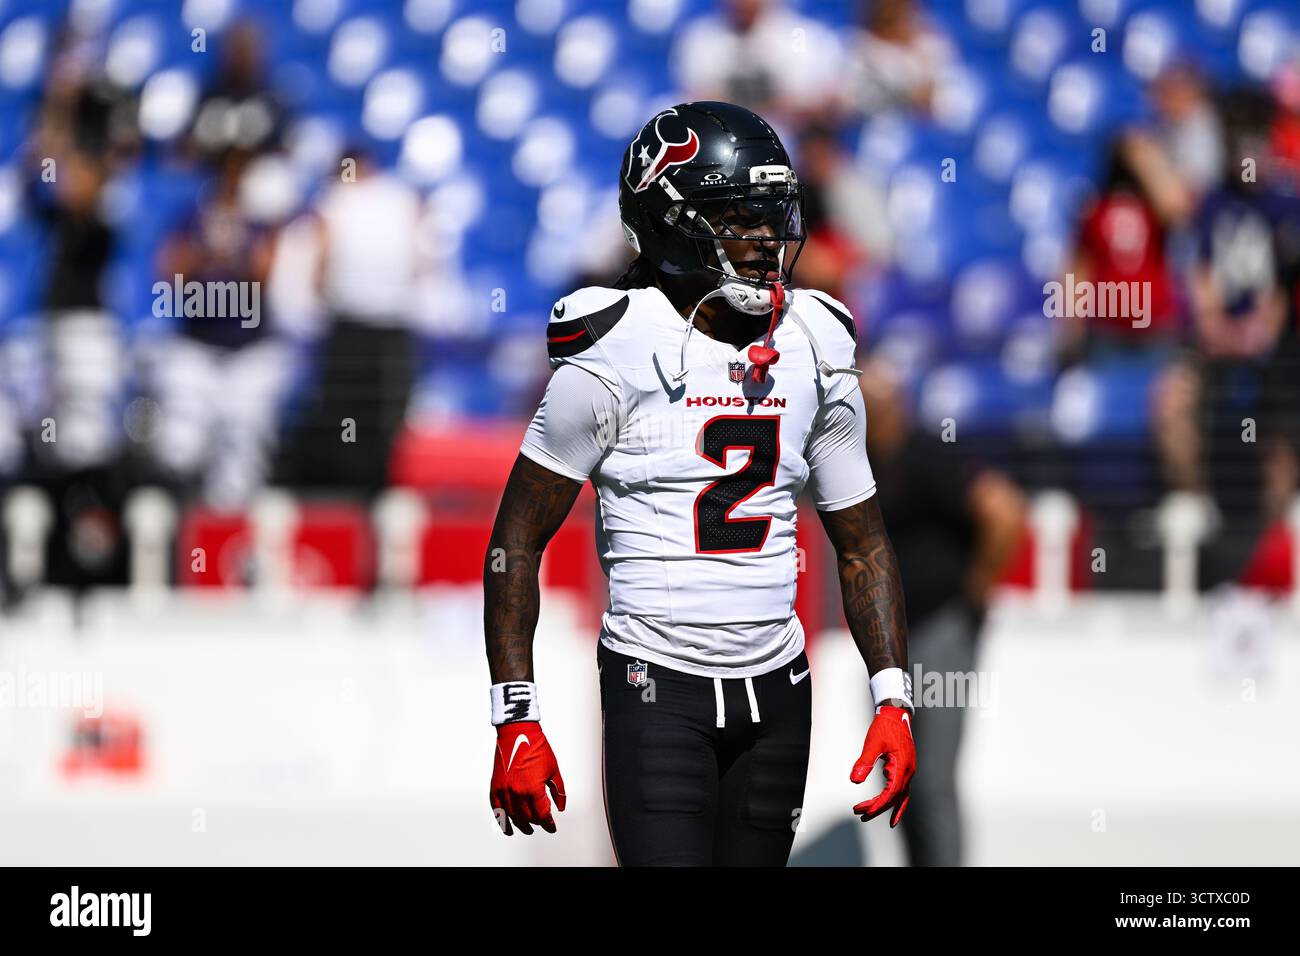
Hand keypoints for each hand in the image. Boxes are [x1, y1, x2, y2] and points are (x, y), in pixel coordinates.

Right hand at [490, 721, 565, 834]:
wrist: (518, 732)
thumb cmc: (536, 747)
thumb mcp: (554, 770)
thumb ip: (558, 791)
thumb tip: (560, 806)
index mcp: (533, 789)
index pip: (542, 815)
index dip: (548, 823)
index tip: (552, 825)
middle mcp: (517, 793)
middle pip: (528, 818)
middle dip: (537, 823)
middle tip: (543, 824)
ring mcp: (504, 790)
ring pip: (513, 816)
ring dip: (522, 824)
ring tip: (528, 828)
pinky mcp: (495, 786)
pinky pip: (497, 809)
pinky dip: (502, 820)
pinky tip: (508, 826)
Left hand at [849, 705, 915, 827]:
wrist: (896, 713)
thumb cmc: (885, 727)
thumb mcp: (873, 743)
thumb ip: (865, 762)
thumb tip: (855, 780)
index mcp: (903, 767)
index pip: (891, 793)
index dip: (877, 805)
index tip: (863, 811)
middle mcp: (908, 771)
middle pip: (895, 798)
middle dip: (878, 808)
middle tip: (860, 814)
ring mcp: (908, 770)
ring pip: (900, 796)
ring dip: (885, 806)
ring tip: (869, 815)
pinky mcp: (904, 768)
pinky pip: (901, 789)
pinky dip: (894, 799)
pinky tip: (884, 804)